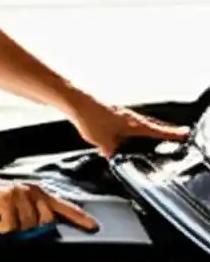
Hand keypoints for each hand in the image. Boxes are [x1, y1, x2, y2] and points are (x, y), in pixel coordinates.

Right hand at [0, 174, 96, 233]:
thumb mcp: (18, 205)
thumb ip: (35, 214)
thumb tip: (46, 228)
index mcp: (37, 193)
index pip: (64, 207)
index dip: (79, 218)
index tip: (93, 226)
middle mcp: (32, 191)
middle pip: (46, 222)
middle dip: (30, 227)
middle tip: (14, 220)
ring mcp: (20, 194)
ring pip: (27, 226)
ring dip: (12, 227)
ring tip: (2, 217)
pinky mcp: (7, 199)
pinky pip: (11, 226)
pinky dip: (1, 227)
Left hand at [68, 97, 188, 156]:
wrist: (76, 101)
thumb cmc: (91, 117)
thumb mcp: (103, 143)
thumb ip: (112, 153)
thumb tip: (115, 160)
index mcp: (134, 124)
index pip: (158, 130)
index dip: (171, 134)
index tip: (184, 134)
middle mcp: (130, 117)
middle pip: (152, 124)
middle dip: (164, 130)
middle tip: (176, 133)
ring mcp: (121, 113)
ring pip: (140, 121)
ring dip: (149, 127)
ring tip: (155, 133)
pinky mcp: (110, 111)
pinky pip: (128, 120)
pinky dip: (133, 126)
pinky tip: (126, 130)